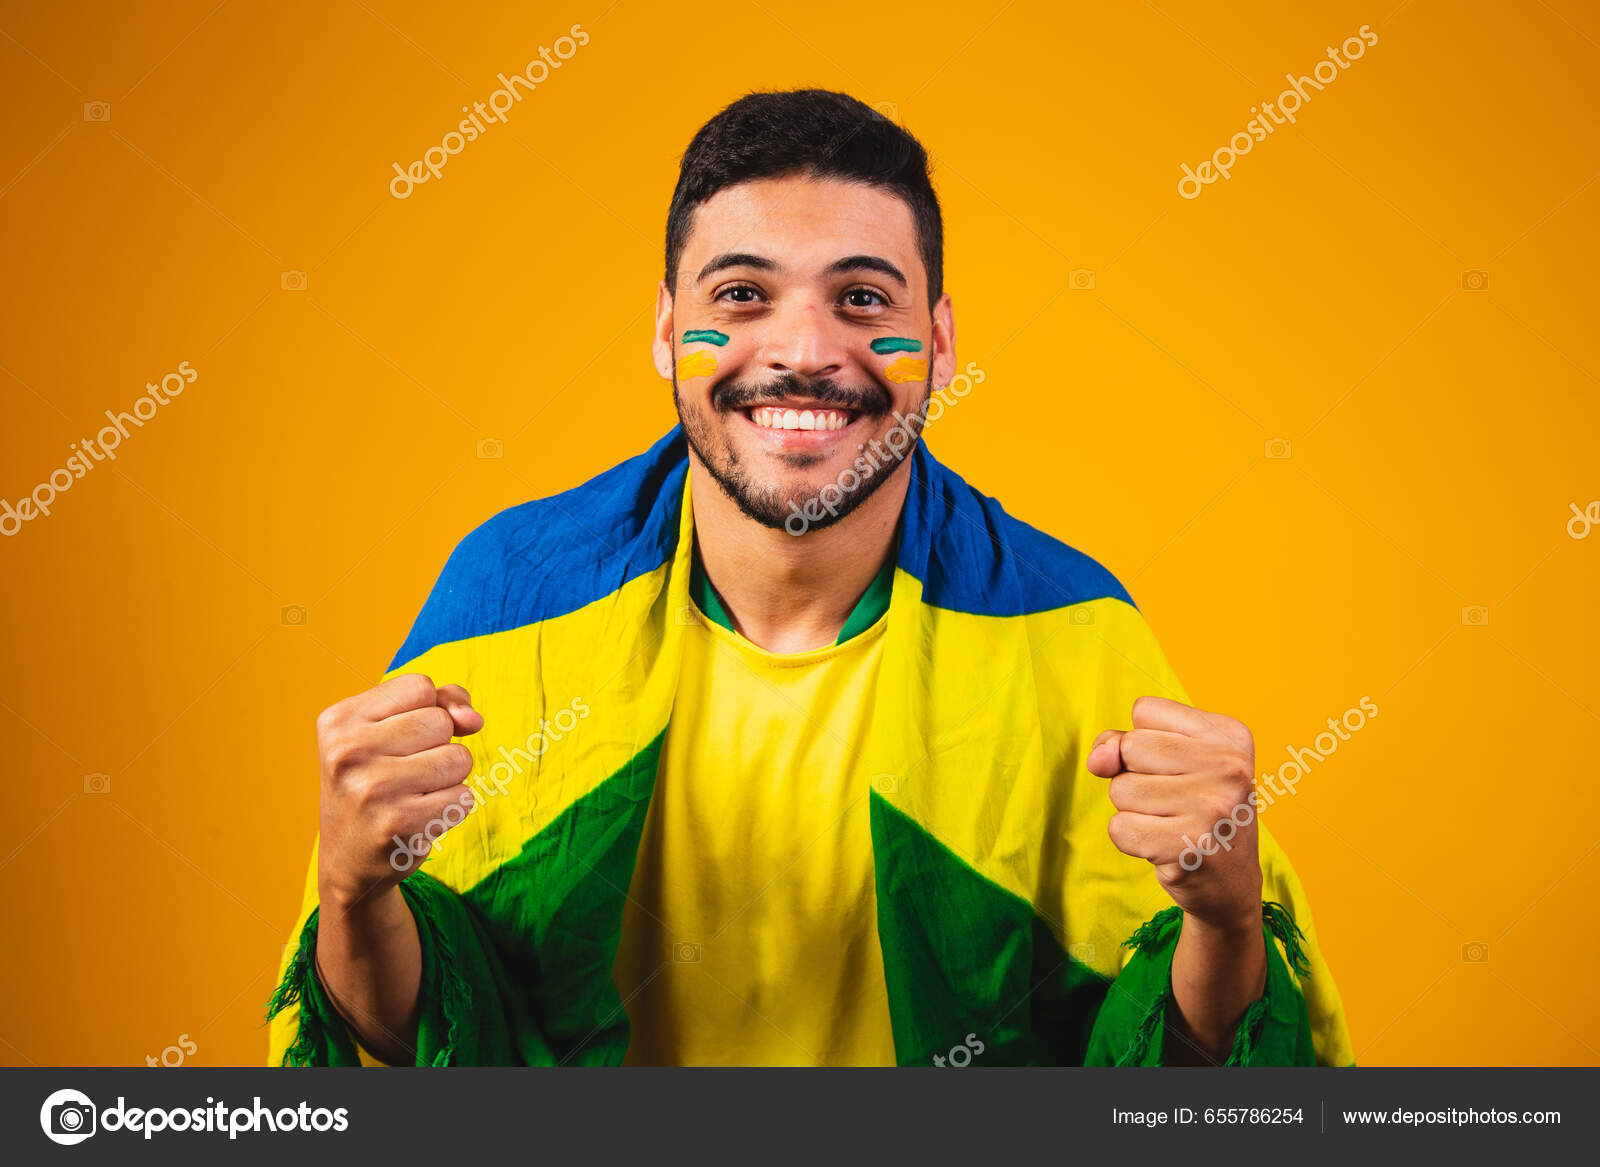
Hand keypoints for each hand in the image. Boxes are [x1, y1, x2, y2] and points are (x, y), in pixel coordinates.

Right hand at [315, 673, 483, 908]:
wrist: (348, 861)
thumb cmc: (375, 784)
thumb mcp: (388, 731)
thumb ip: (439, 704)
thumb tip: (473, 719)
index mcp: (339, 720)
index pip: (421, 687)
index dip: (428, 711)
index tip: (400, 739)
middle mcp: (349, 752)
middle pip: (441, 722)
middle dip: (437, 746)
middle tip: (402, 774)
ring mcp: (372, 789)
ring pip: (459, 758)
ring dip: (448, 778)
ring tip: (412, 795)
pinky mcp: (400, 823)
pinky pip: (463, 796)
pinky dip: (451, 808)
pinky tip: (419, 819)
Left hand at [1087, 695, 1262, 930]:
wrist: (1230, 883)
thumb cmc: (1196, 810)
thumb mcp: (1172, 762)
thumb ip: (1124, 742)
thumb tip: (1098, 760)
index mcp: (1230, 736)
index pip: (1145, 710)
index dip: (1144, 742)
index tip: (1179, 768)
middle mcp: (1229, 768)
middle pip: (1130, 747)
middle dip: (1135, 776)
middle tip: (1174, 801)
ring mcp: (1212, 808)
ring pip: (1120, 789)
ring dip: (1133, 810)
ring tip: (1171, 823)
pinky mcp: (1189, 848)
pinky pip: (1119, 828)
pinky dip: (1130, 840)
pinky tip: (1164, 847)